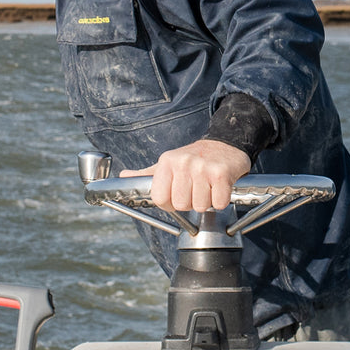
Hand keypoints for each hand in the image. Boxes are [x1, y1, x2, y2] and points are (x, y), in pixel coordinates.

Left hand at [123, 140, 251, 211]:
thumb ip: (147, 174)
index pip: (160, 198)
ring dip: (207, 201)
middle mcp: (183, 163)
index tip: (176, 196)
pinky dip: (221, 200)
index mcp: (167, 162)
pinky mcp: (221, 173)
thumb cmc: (195, 158)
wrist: (225, 144)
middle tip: (196, 190)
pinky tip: (219, 187)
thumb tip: (124, 176)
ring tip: (208, 187)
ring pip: (200, 206)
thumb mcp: (168, 163)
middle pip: (181, 204)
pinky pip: (218, 202)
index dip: (169, 203)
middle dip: (190, 203)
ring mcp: (203, 167)